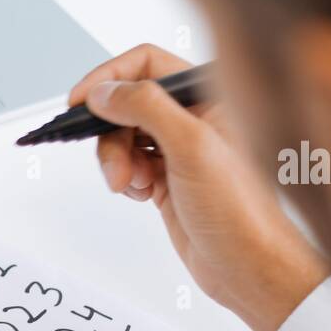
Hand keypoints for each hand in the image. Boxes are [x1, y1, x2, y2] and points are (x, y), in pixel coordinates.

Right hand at [69, 44, 330, 330]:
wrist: (249, 266)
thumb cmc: (241, 212)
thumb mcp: (192, 146)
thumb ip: (146, 107)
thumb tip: (104, 91)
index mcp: (211, 95)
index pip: (147, 64)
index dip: (109, 79)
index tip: (81, 102)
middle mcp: (196, 116)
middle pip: (128, 103)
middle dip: (112, 134)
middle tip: (114, 165)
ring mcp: (181, 148)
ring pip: (125, 136)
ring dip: (116, 160)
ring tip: (132, 185)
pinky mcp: (169, 178)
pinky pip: (130, 164)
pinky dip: (125, 178)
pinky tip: (142, 194)